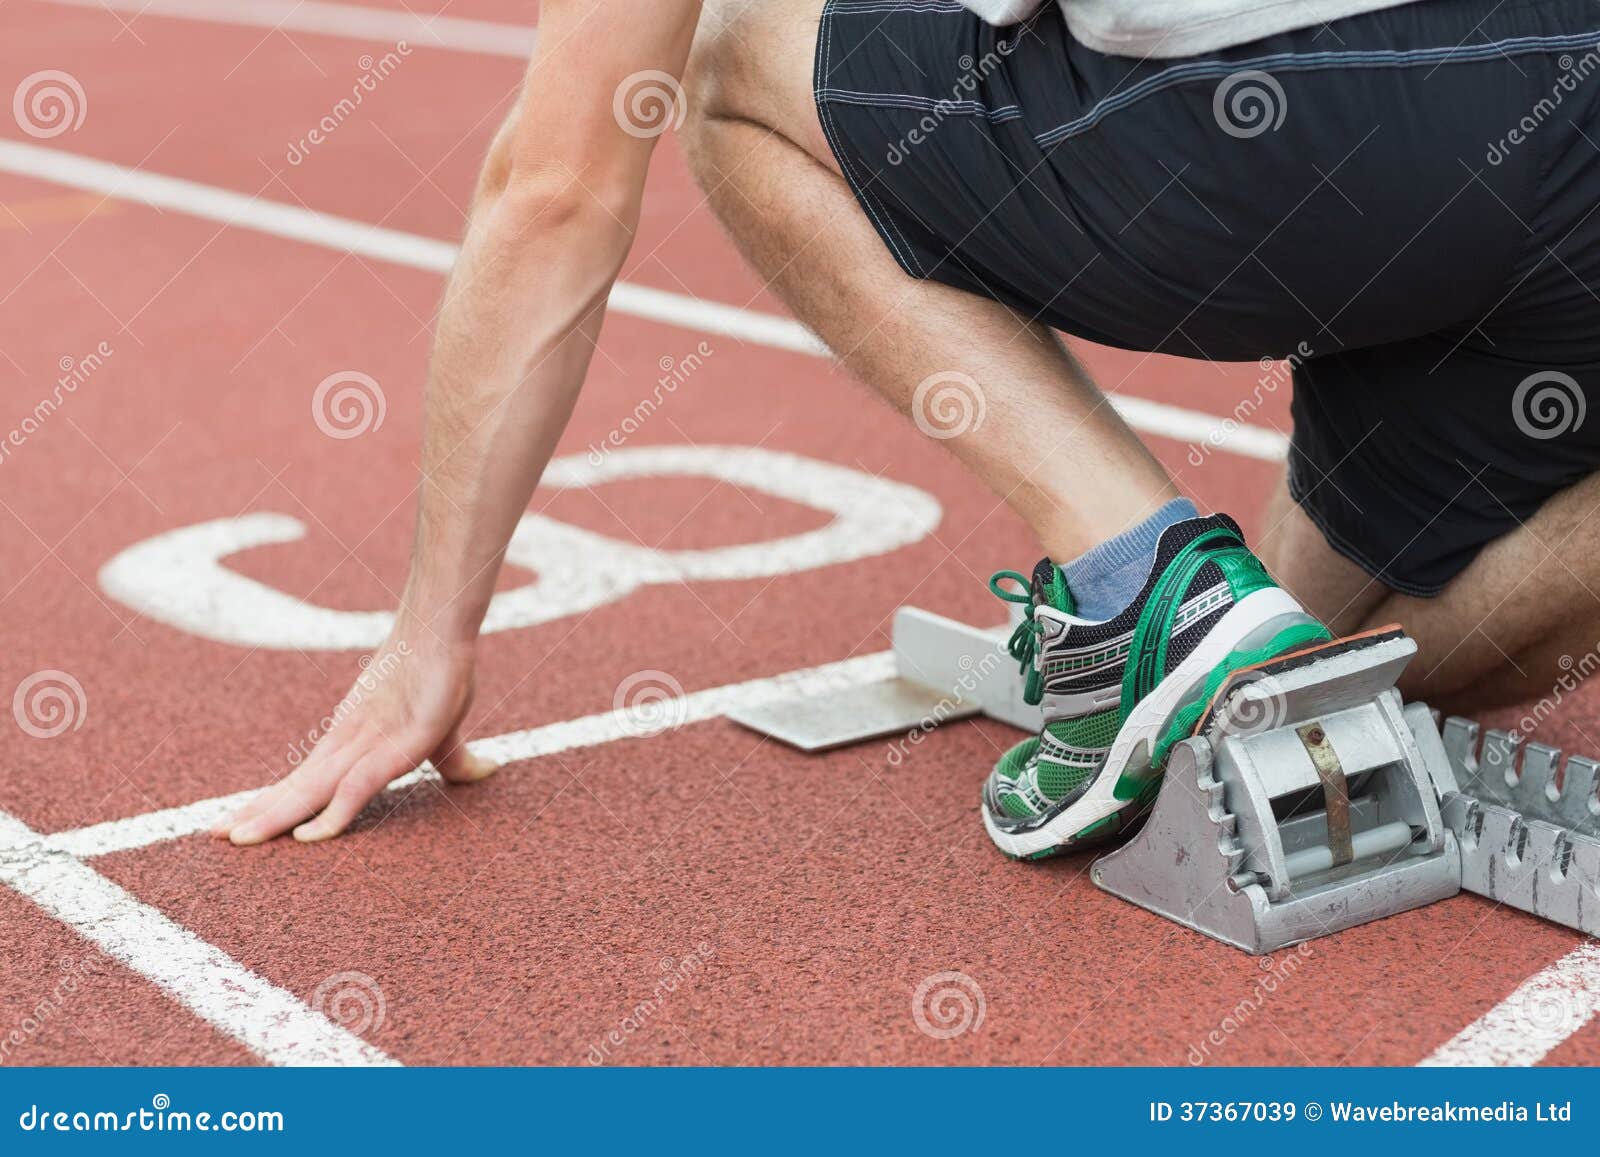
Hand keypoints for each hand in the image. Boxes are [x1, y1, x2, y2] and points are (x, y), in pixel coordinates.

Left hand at [216, 639, 497, 844]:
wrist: (441, 632)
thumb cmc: (441, 674)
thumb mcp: (444, 731)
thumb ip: (454, 759)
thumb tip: (484, 770)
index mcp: (351, 741)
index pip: (304, 779)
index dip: (273, 802)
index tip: (238, 822)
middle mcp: (347, 744)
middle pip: (294, 786)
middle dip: (256, 812)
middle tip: (214, 836)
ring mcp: (365, 745)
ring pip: (311, 789)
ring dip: (275, 816)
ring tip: (239, 840)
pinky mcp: (392, 747)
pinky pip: (356, 787)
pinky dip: (332, 814)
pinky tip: (310, 838)